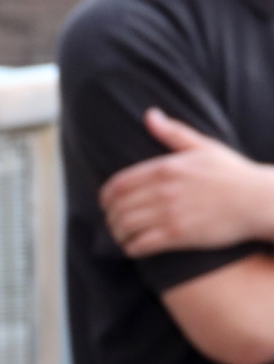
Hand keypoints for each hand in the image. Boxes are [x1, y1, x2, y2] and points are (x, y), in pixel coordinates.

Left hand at [99, 109, 273, 256]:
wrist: (258, 201)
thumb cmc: (233, 174)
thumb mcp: (203, 146)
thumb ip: (173, 133)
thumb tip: (150, 115)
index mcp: (165, 168)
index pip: (118, 184)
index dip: (105, 197)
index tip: (105, 204)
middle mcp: (163, 190)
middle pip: (117, 207)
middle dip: (109, 217)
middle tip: (113, 223)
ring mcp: (169, 213)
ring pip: (125, 227)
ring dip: (117, 234)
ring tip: (121, 236)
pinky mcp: (178, 236)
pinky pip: (140, 244)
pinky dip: (131, 248)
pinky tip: (133, 248)